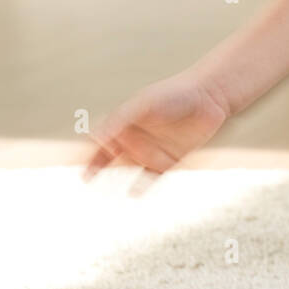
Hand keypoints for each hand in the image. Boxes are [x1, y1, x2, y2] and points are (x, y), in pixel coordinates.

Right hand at [81, 72, 230, 193]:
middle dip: (95, 167)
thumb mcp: (145, 105)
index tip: (80, 164)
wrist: (209, 98)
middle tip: (84, 180)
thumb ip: (121, 120)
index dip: (87, 153)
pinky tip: (133, 193)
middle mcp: (135, 137)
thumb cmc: (174, 94)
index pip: (100, 140)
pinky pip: (151, 176)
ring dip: (115, 179)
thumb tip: (96, 137)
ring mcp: (151, 149)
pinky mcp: (170, 159)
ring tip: (104, 193)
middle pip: (110, 157)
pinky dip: (141, 186)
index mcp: (125, 121)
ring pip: (128, 168)